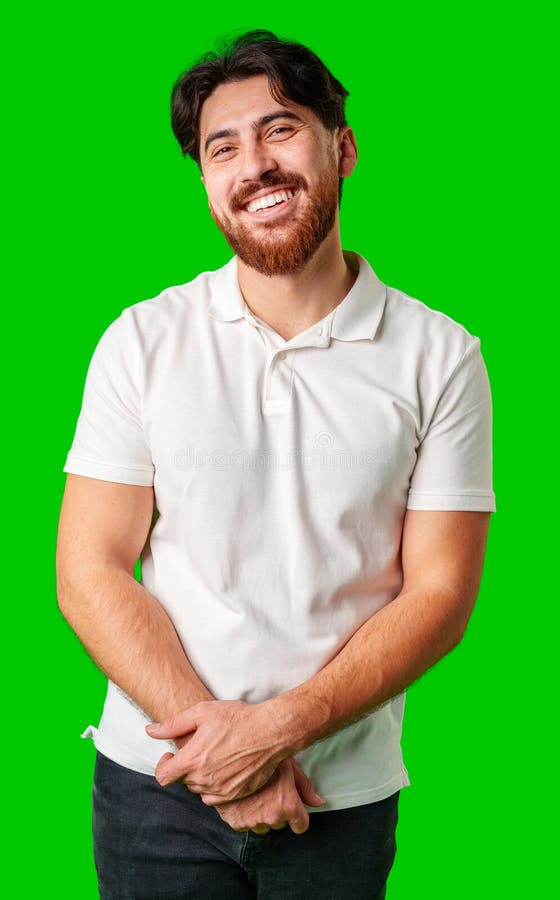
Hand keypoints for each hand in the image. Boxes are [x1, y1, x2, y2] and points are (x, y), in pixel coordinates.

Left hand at [146, 699, 287, 802]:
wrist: (271, 731)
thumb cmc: (237, 718)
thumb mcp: (203, 712)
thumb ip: (173, 724)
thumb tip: (150, 731)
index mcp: (192, 760)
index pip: (163, 776)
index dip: (164, 765)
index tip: (172, 756)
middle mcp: (204, 780)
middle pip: (184, 781)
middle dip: (187, 767)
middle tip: (201, 750)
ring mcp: (221, 790)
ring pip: (200, 790)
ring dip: (202, 778)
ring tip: (215, 758)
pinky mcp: (236, 795)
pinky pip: (217, 798)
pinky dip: (217, 787)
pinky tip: (227, 768)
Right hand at [214, 758, 324, 834]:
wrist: (232, 753)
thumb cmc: (265, 755)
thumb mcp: (289, 767)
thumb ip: (305, 787)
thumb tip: (319, 802)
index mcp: (288, 805)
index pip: (301, 825)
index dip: (298, 816)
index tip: (293, 808)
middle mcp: (272, 817)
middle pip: (280, 823)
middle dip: (278, 811)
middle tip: (271, 791)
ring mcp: (252, 821)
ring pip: (262, 826)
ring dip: (260, 815)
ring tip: (256, 794)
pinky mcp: (235, 822)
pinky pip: (244, 825)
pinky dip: (244, 815)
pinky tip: (243, 798)